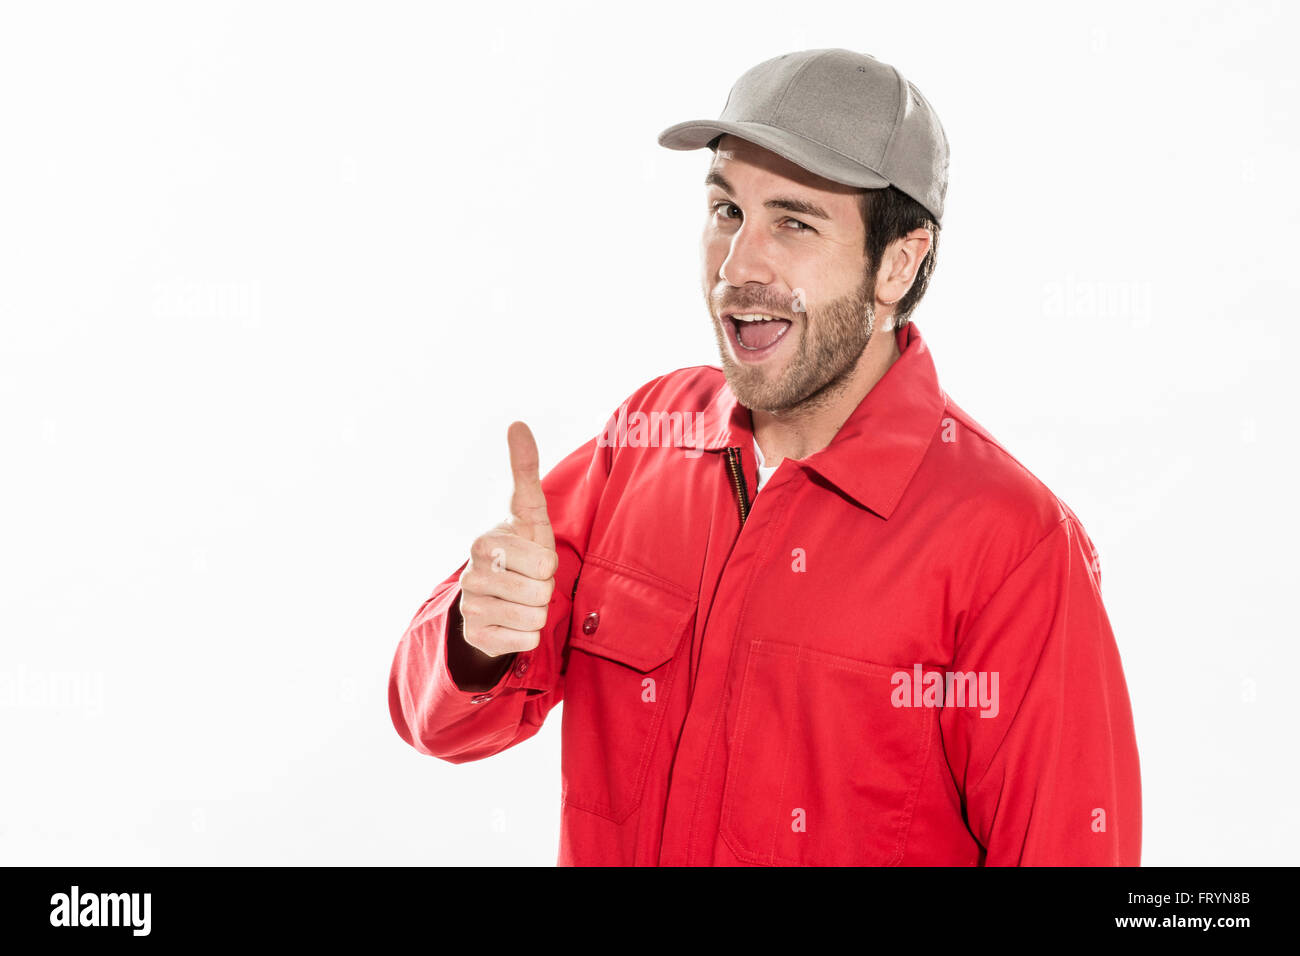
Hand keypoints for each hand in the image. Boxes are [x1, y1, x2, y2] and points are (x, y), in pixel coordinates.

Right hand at [457, 421, 558, 658]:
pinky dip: (528, 635)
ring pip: (534, 618)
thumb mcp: (527, 510)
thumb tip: (517, 423)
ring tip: (522, 599)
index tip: (532, 557)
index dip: (548, 563)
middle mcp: (470, 575)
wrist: (496, 595)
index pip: (544, 564)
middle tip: (529, 581)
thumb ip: (524, 469)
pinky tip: (512, 621)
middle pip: (540, 592)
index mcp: (484, 543)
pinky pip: (525, 640)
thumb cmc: (520, 547)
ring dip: (537, 611)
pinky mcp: (475, 637)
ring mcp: (470, 608)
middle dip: (544, 589)